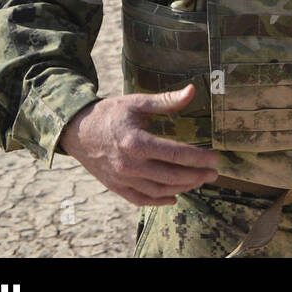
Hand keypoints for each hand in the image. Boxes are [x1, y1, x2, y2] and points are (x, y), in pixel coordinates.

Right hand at [60, 84, 219, 205]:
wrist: (76, 130)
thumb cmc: (109, 114)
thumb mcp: (137, 103)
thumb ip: (166, 101)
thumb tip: (192, 90)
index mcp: (137, 142)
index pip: (176, 154)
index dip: (199, 158)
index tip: (216, 158)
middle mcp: (130, 165)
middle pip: (171, 176)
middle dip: (196, 176)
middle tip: (214, 173)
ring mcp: (122, 179)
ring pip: (158, 191)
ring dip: (182, 188)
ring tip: (199, 181)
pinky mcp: (115, 186)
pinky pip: (140, 199)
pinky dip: (158, 201)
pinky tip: (174, 198)